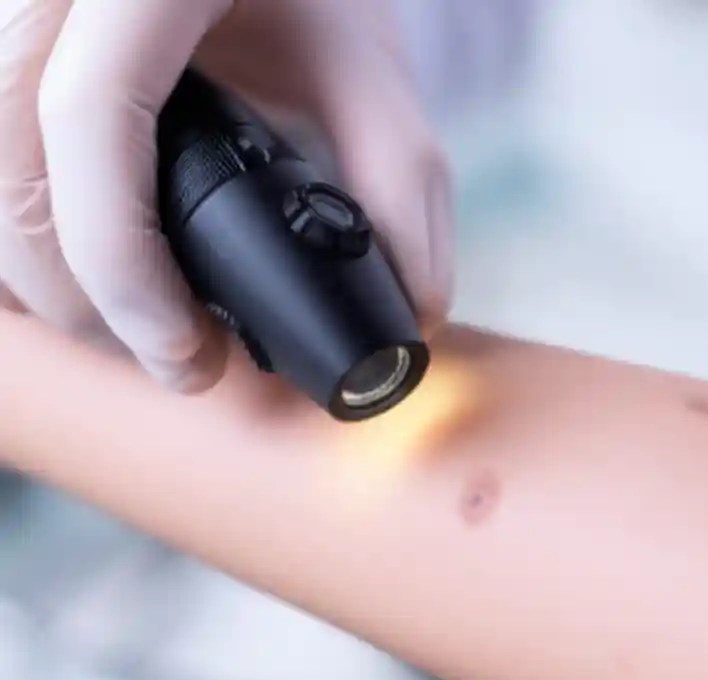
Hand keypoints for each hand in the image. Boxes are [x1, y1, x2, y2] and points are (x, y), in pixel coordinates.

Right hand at [0, 0, 452, 390]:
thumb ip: (396, 174)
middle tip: (169, 359)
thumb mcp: (363, 61)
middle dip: (76, 292)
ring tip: (133, 330)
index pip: (92, 114)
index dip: (121, 257)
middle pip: (8, 155)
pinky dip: (20, 226)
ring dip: (36, 269)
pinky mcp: (5, 43)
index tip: (184, 351)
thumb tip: (409, 309)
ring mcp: (13, 8)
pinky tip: (79, 275)